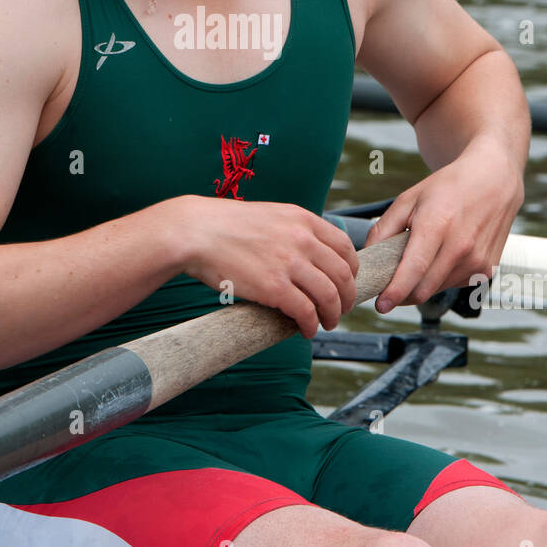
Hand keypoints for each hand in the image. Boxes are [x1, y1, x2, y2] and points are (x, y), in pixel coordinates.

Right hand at [181, 197, 358, 337]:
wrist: (195, 231)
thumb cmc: (224, 225)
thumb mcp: (269, 215)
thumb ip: (292, 230)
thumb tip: (306, 254)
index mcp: (302, 219)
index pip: (345, 246)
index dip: (352, 270)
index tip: (347, 283)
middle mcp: (302, 238)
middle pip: (343, 274)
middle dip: (348, 296)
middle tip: (343, 309)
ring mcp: (289, 263)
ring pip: (330, 295)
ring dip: (334, 314)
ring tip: (328, 323)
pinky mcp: (274, 287)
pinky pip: (306, 311)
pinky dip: (312, 325)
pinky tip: (307, 330)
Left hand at [366, 138, 523, 312]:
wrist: (494, 179)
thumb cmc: (447, 187)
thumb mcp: (409, 199)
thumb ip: (384, 229)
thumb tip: (367, 258)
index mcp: (438, 226)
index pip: (413, 270)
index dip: (395, 292)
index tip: (380, 306)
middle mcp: (461, 247)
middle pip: (423, 290)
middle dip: (401, 294)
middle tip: (389, 285)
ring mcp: (477, 261)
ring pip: (437, 290)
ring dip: (421, 284)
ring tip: (420, 259)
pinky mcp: (487, 269)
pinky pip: (453, 284)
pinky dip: (440, 278)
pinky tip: (443, 255)